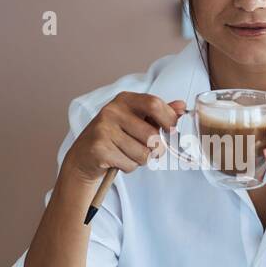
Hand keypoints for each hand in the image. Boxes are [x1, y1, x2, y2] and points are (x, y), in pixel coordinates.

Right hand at [61, 92, 185, 186]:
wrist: (84, 156)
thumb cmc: (115, 137)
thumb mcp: (136, 120)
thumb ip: (159, 112)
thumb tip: (181, 106)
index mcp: (125, 99)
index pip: (155, 104)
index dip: (168, 120)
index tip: (170, 130)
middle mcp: (112, 111)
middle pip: (152, 134)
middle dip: (156, 149)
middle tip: (147, 149)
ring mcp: (103, 129)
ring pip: (143, 153)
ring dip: (140, 159)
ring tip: (127, 153)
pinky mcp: (99, 148)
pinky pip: (130, 164)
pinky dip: (128, 167)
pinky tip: (117, 160)